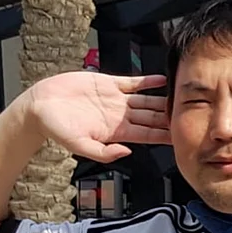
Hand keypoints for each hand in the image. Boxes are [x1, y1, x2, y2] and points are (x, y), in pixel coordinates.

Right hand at [26, 71, 170, 162]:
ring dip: (163, 100)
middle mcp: (120, 117)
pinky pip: (133, 83)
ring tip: (182, 98)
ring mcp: (116, 100)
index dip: (164, 135)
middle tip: (190, 116)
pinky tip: (162, 79)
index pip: (148, 135)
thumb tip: (127, 152)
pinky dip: (148, 81)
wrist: (41, 106)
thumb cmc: (56, 129)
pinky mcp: (108, 83)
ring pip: (147, 100)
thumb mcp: (80, 146)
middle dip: (170, 118)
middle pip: (152, 118)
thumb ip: (104, 153)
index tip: (181, 135)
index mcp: (117, 133)